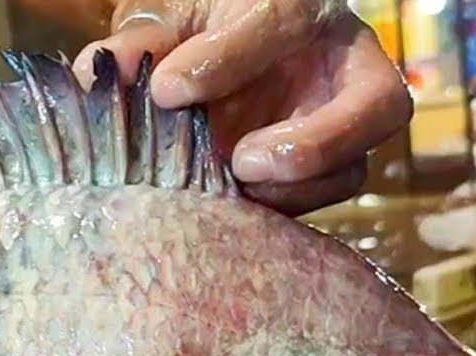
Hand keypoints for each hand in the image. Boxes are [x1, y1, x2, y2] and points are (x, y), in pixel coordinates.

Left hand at [72, 0, 412, 214]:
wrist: (212, 58)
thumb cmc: (195, 33)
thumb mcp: (169, 20)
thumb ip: (139, 40)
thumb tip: (95, 71)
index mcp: (299, 10)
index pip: (284, 22)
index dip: (229, 58)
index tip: (166, 90)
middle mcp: (342, 67)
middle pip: (380, 104)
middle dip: (317, 142)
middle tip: (241, 163)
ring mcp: (343, 126)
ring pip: (354, 167)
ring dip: (294, 192)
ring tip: (232, 192)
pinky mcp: (324, 175)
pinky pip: (318, 204)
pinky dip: (276, 212)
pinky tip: (229, 215)